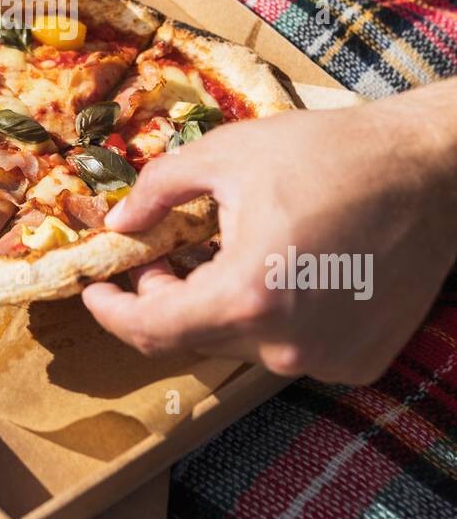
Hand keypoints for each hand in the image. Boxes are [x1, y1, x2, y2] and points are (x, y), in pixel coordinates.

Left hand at [83, 83, 456, 383]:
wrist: (427, 172)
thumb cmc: (330, 155)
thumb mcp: (228, 155)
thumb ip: (159, 190)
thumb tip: (120, 223)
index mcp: (248, 296)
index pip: (152, 330)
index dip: (112, 312)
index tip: (95, 290)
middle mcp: (285, 345)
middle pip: (196, 337)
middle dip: (165, 301)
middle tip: (159, 259)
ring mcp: (326, 361)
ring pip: (243, 344)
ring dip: (220, 308)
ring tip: (224, 257)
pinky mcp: (358, 363)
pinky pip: (291, 348)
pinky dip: (272, 318)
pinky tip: (281, 273)